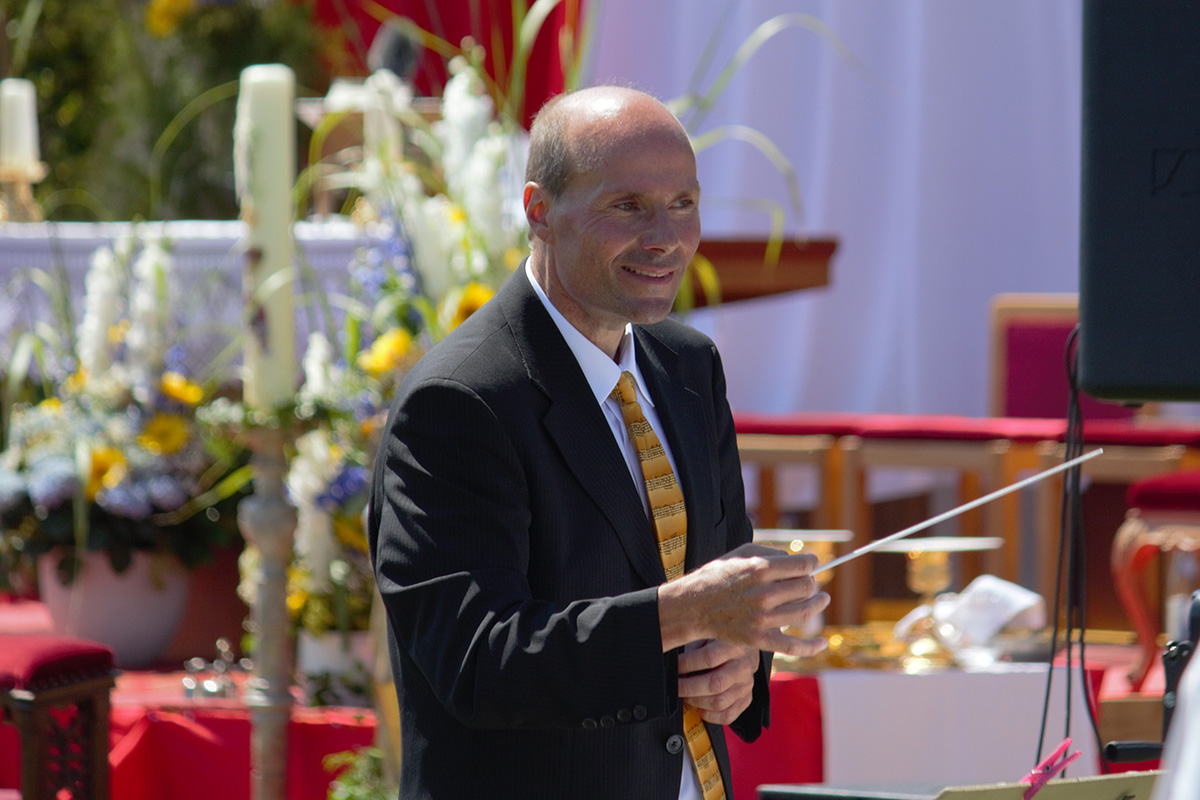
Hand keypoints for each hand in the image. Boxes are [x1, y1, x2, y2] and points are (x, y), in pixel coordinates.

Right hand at [658, 542, 829, 656]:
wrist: (693, 607)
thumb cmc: (717, 577)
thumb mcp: (740, 554)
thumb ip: (769, 553)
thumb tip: (797, 561)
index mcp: (760, 569)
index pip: (803, 566)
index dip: (812, 563)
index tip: (812, 564)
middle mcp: (764, 594)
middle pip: (806, 587)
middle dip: (811, 582)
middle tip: (809, 582)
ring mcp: (763, 618)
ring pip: (805, 612)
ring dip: (818, 605)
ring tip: (822, 600)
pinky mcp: (760, 639)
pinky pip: (794, 646)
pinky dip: (812, 646)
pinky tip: (823, 642)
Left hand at [677, 640, 759, 724]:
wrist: (746, 648)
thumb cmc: (723, 641)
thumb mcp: (708, 635)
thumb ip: (694, 647)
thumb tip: (673, 659)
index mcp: (734, 646)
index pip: (709, 658)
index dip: (687, 664)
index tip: (674, 667)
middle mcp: (742, 667)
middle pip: (714, 684)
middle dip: (688, 688)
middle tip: (676, 686)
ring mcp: (746, 685)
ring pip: (719, 702)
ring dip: (696, 702)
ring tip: (686, 696)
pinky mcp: (746, 698)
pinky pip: (727, 716)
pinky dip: (710, 716)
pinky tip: (699, 708)